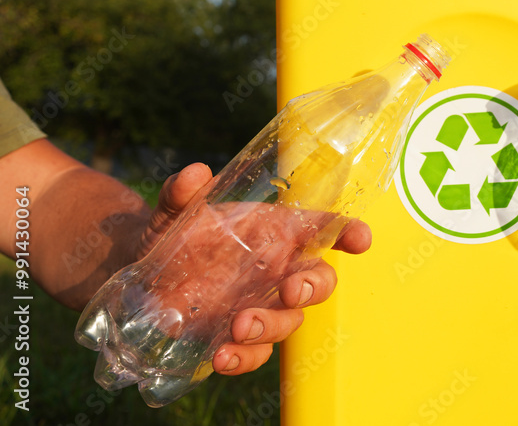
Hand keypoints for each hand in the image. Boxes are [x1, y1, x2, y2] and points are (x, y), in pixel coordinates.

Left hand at [140, 163, 371, 375]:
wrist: (142, 279)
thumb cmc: (173, 236)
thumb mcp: (173, 211)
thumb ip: (181, 193)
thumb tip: (193, 173)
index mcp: (276, 231)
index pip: (323, 228)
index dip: (348, 232)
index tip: (361, 239)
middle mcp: (278, 270)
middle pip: (318, 281)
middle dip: (313, 288)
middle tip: (290, 292)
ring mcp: (262, 306)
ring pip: (289, 321)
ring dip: (271, 325)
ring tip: (239, 325)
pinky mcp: (239, 338)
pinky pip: (255, 354)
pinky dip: (244, 358)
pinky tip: (222, 356)